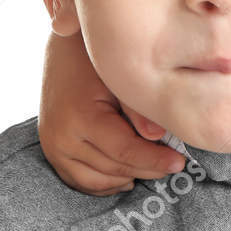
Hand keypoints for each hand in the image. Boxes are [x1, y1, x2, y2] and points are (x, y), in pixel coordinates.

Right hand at [37, 32, 183, 193]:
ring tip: (154, 169)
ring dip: (127, 178)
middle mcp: (61, 137)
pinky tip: (128, 176)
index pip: (125, 152)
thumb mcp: (119, 78)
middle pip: (114, 168)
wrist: (62, 47)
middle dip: (147, 169)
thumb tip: (158, 136)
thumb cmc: (94, 58)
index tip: (180, 162)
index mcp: (81, 117)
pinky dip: (105, 183)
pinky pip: (80, 180)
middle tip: (173, 165)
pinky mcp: (51, 150)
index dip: (155, 160)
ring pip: (98, 180)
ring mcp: (53, 147)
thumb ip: (138, 109)